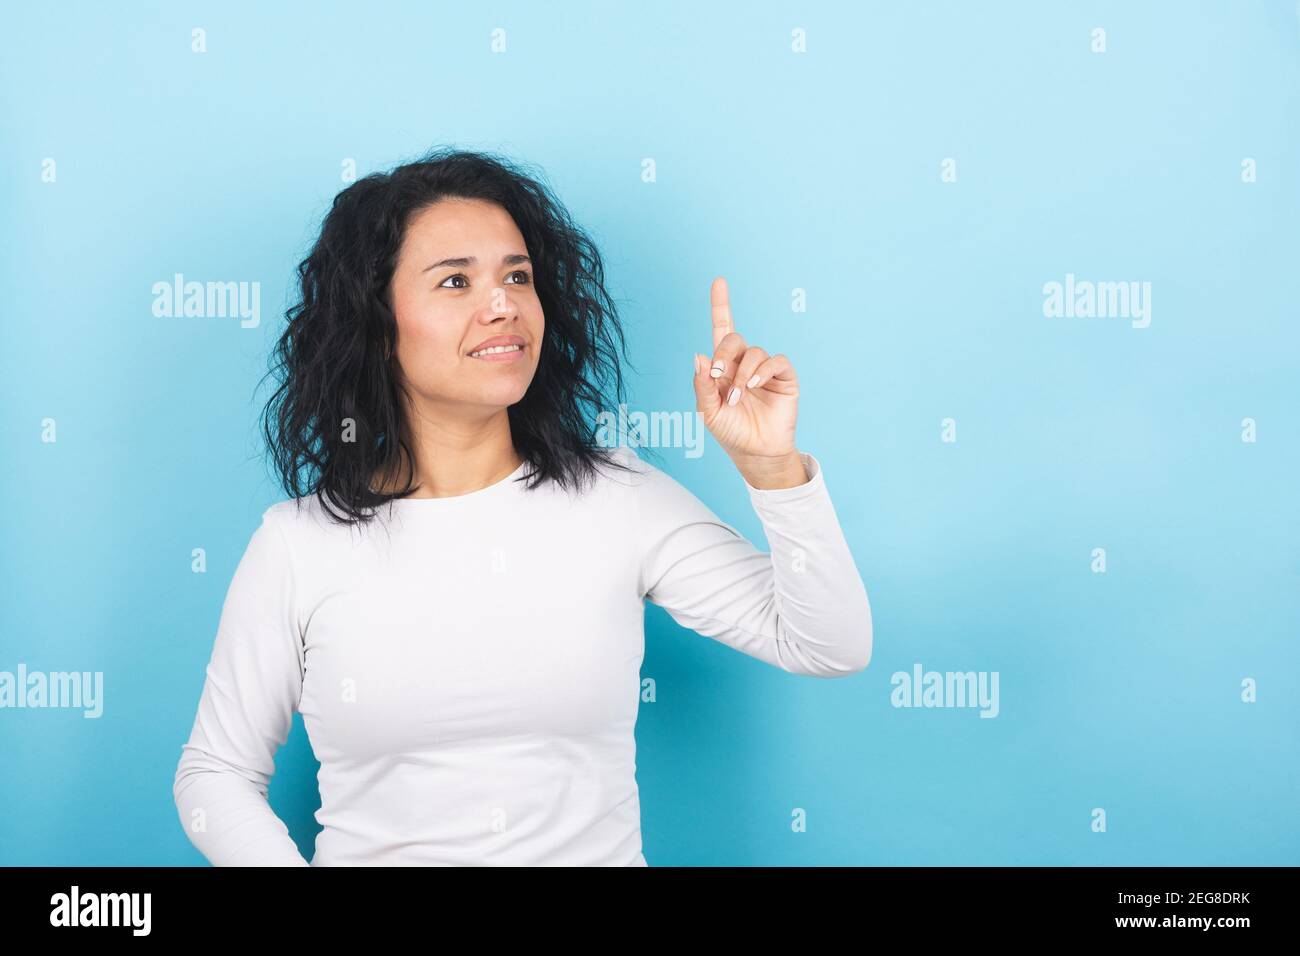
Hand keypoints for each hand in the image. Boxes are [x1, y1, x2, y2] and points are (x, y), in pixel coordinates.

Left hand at [692, 277, 805, 487]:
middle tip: (719, 375)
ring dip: (743, 373)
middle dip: (724, 353)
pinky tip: (755, 385)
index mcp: (724, 367)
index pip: (722, 330)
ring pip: (754, 352)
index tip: (719, 281)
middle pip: (734, 338)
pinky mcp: (784, 377)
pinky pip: (776, 361)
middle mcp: (744, 363)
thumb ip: (702, 384)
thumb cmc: (731, 432)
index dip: (721, 305)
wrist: (755, 453)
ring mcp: (765, 369)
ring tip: (739, 396)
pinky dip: (763, 370)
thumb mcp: (708, 411)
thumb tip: (699, 356)